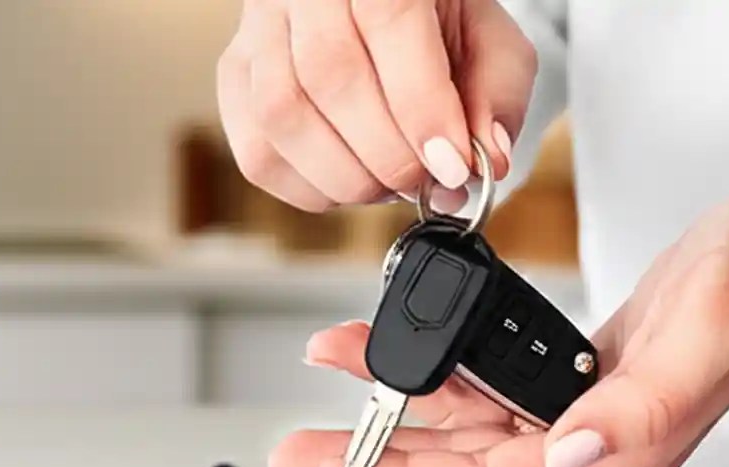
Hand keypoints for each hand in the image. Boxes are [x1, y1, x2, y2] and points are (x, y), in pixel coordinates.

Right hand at [216, 0, 536, 212]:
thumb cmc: (431, 22)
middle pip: (328, 74)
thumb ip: (494, 95)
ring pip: (281, 114)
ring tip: (384, 186)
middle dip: (384, 152)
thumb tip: (484, 160)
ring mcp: (257, 29)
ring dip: (341, 174)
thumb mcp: (486, 40)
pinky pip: (254, 149)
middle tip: (421, 182)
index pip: (388, 22)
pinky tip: (341, 184)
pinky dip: (303, 187)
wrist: (372, 6)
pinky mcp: (234, 74)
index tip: (451, 167)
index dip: (420, 107)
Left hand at [270, 197, 728, 466]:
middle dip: (372, 450)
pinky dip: (436, 360)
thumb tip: (561, 453)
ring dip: (394, 390)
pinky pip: (483, 377)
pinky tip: (402, 341)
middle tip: (300, 446)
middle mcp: (583, 439)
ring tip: (335, 360)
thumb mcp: (700, 342)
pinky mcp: (569, 370)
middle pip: (455, 459)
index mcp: (610, 451)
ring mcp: (575, 407)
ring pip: (461, 414)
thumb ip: (634, 407)